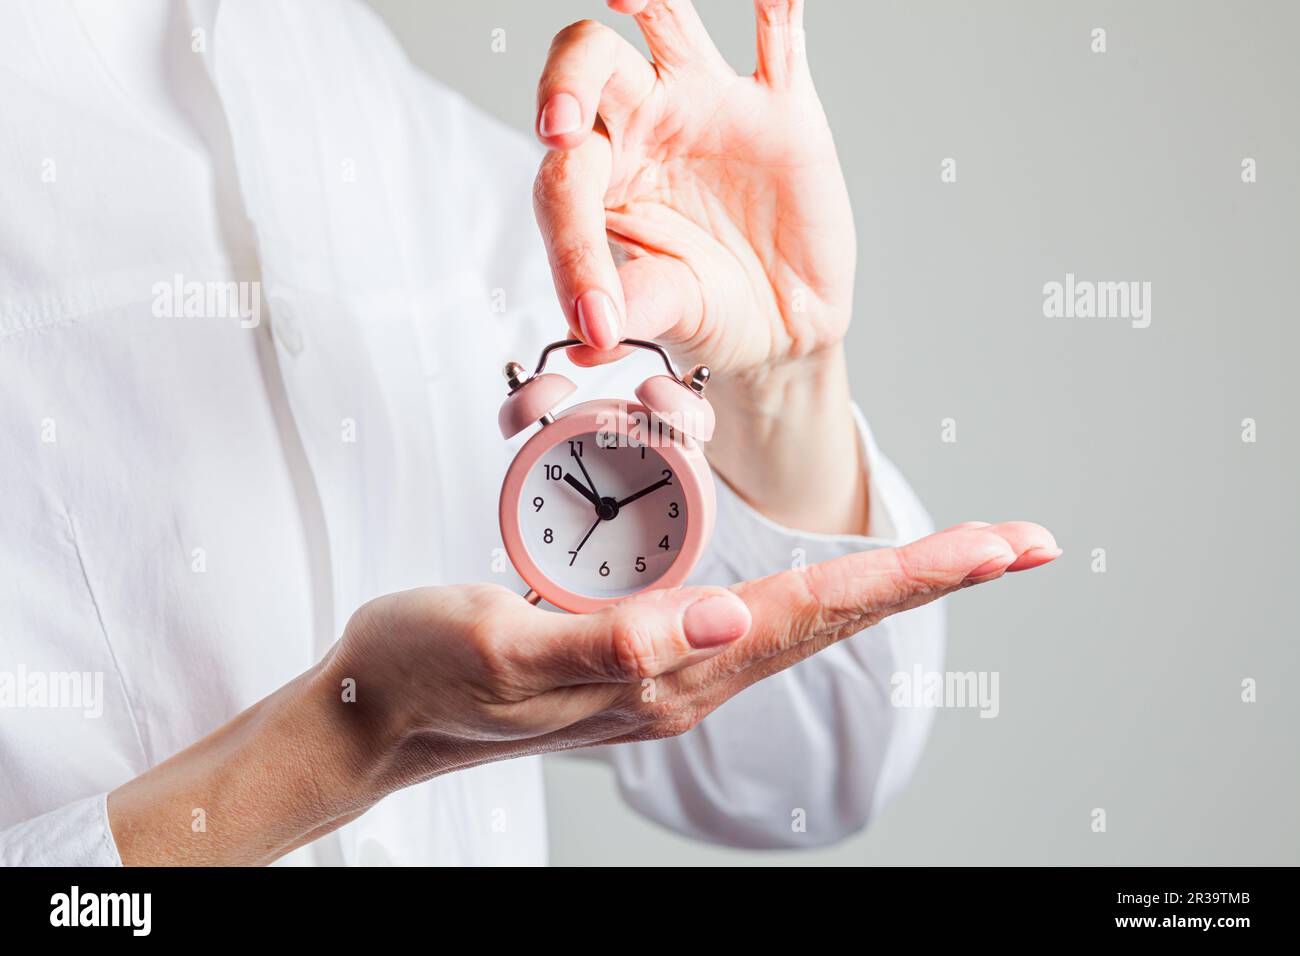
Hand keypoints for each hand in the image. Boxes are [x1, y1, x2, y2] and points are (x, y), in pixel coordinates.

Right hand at [106, 521, 1057, 864]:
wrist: (378, 709)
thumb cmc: (428, 669)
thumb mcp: (507, 647)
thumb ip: (616, 644)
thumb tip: (731, 622)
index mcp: (669, 670)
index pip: (813, 615)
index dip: (910, 576)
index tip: (998, 549)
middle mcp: (687, 675)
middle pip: (834, 619)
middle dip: (933, 577)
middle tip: (1022, 545)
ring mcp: (671, 666)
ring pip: (802, 620)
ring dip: (888, 585)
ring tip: (963, 556)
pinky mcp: (645, 649)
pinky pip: (751, 617)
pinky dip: (819, 593)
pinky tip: (844, 583)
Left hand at [532, 1, 872, 532]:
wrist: (784, 324)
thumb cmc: (710, 311)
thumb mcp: (671, 313)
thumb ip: (635, 306)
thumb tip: (590, 336)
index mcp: (600, 177)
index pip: (565, 183)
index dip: (572, 251)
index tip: (596, 324)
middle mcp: (642, 124)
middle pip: (588, 65)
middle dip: (564, 84)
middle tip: (558, 129)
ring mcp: (709, 104)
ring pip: (665, 20)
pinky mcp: (781, 105)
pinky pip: (780, 33)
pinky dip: (776, 0)